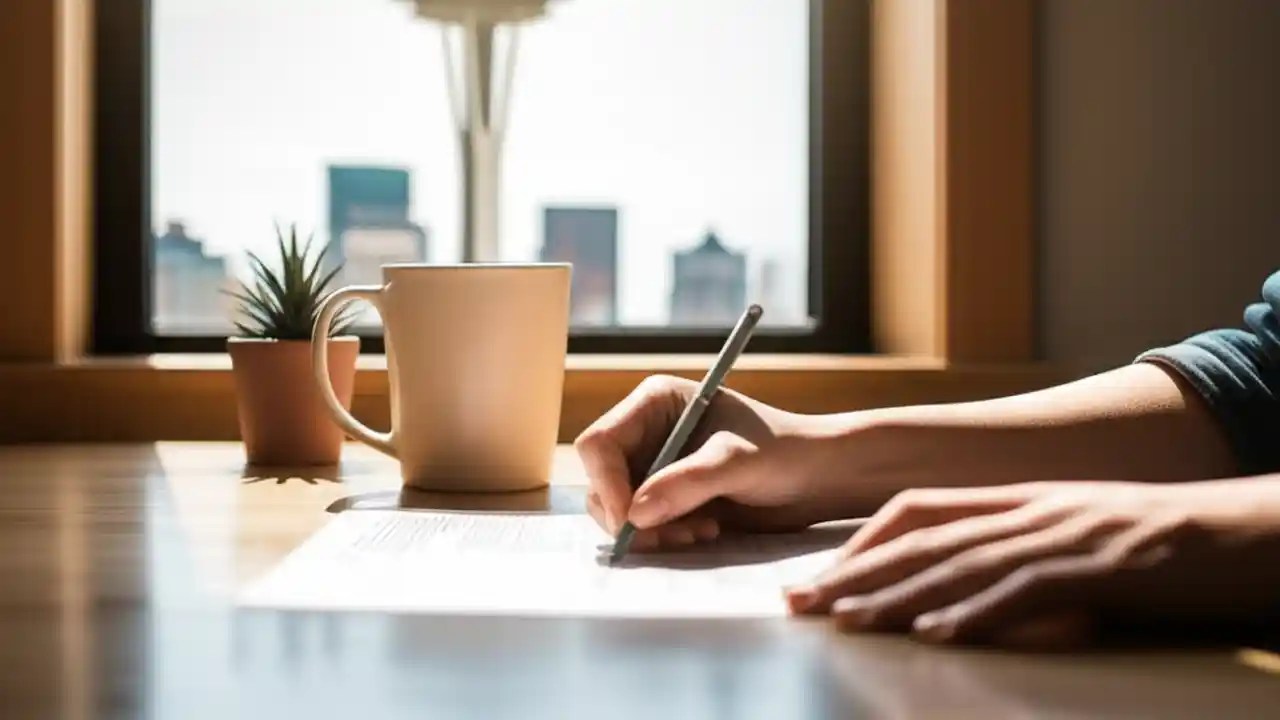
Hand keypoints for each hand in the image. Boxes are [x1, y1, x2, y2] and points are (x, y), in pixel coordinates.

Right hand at [575, 375, 848, 550]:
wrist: (818, 478)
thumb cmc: (785, 452)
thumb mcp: (736, 462)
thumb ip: (686, 483)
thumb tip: (635, 513)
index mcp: (655, 403)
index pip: (601, 443)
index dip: (608, 483)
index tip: (632, 521)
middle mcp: (647, 432)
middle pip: (601, 480)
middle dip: (631, 515)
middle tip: (674, 536)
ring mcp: (655, 466)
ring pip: (618, 508)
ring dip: (652, 530)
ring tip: (701, 532)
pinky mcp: (667, 497)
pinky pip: (642, 525)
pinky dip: (665, 536)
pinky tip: (706, 531)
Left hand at [786, 479, 1279, 646]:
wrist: (1241, 525)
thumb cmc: (1157, 535)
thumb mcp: (1071, 531)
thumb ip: (1014, 548)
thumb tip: (957, 589)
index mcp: (1016, 498)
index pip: (918, 510)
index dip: (864, 543)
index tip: (821, 576)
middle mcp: (1026, 510)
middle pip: (923, 540)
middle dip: (857, 573)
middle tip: (803, 604)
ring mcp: (1060, 536)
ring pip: (960, 564)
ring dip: (897, 596)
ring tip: (848, 620)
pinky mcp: (1098, 567)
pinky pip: (1026, 591)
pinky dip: (978, 613)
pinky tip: (939, 634)